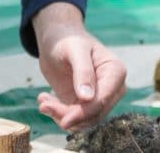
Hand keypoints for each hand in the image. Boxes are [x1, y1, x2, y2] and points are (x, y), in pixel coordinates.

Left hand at [32, 2, 126, 131]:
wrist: (57, 39)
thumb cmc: (67, 39)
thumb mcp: (74, 49)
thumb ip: (82, 71)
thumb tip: (88, 97)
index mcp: (115, 71)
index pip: (102, 100)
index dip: (84, 113)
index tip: (64, 121)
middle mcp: (112, 88)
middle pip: (94, 113)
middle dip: (68, 114)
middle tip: (44, 105)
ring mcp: (99, 97)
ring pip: (84, 120)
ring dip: (60, 115)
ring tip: (43, 101)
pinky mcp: (85, 104)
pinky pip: (75, 118)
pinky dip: (58, 113)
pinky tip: (45, 99)